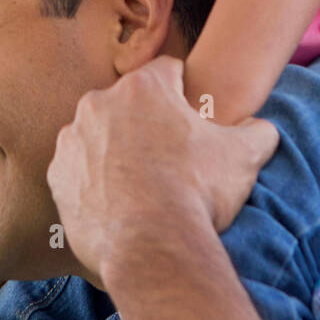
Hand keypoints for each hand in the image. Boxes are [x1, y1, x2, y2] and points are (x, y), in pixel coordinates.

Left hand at [46, 55, 278, 283]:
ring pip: (100, 133)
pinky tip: (117, 201)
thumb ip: (256, 132)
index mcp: (144, 87)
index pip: (168, 71)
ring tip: (141, 184)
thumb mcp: (243, 157)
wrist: (151, 249)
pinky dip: (94, 178)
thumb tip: (261, 129)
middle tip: (168, 156)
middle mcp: (100, 102)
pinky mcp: (58, 173)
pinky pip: (78, 167)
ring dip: (116, 149)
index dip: (184, 91)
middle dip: (147, 122)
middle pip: (130, 102)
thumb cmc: (196, 193)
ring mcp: (74, 137)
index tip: (191, 115)